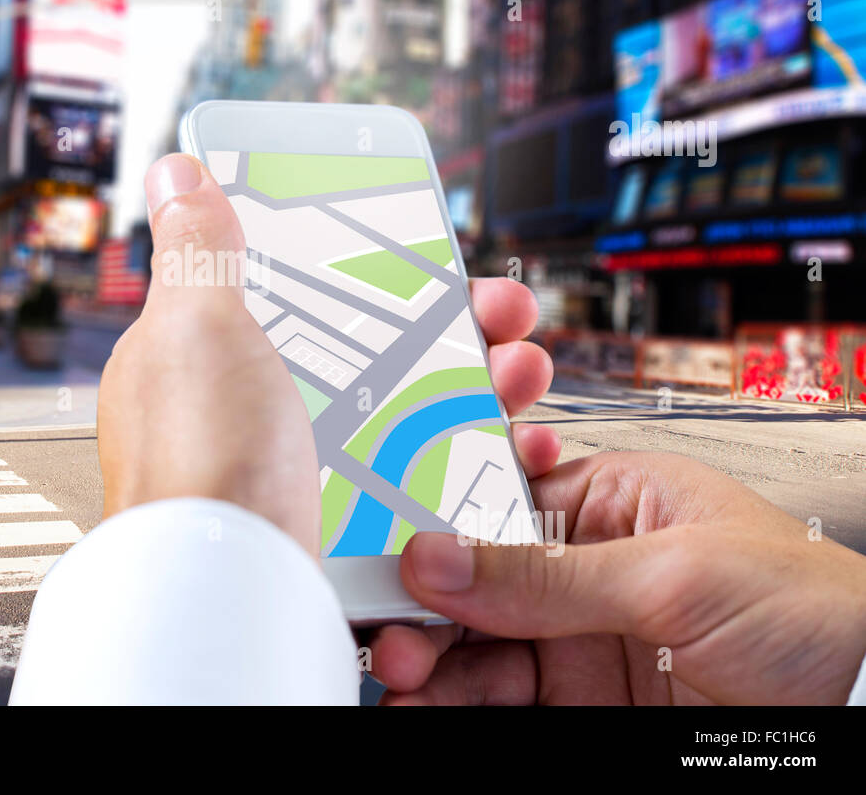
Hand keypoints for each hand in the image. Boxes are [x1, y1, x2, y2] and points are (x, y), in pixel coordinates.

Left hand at [97, 152, 559, 554]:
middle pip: (364, 343)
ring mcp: (298, 466)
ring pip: (401, 406)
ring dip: (474, 382)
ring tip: (518, 372)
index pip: (293, 285)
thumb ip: (195, 249)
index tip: (426, 250)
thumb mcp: (196, 329)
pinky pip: (414, 471)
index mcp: (207, 356)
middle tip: (501, 312)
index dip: (362, 262)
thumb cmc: (201, 468)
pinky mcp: (339, 518)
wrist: (234, 600)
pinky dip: (464, 452)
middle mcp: (252, 410)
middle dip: (446, 322)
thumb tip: (176, 174)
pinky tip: (498, 441)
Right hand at [370, 451, 865, 703]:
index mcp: (609, 503)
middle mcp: (585, 570)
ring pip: (476, 647)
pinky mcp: (583, 701)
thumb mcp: (673, 573)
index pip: (495, 501)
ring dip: (431, 660)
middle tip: (389, 631)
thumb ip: (545, 574)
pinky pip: (500, 699)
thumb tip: (441, 556)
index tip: (387, 551)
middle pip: (473, 583)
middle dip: (424, 605)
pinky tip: (430, 702)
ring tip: (402, 679)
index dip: (435, 523)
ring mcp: (580, 641)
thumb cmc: (817, 610)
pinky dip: (457, 702)